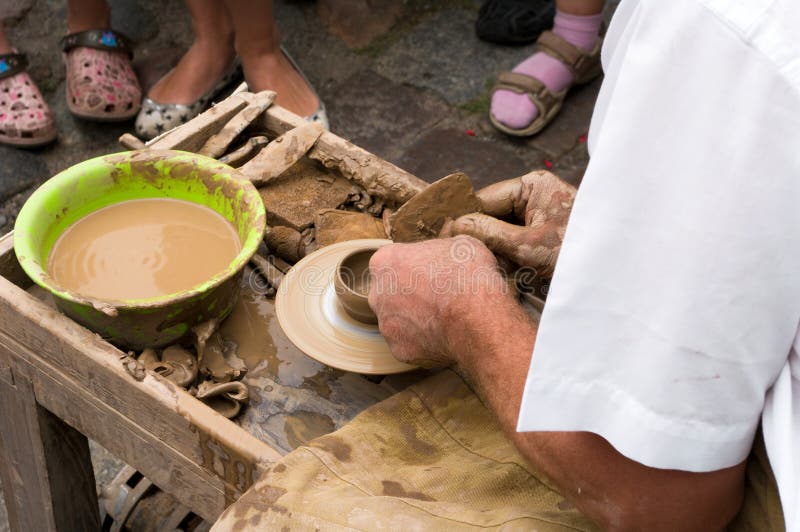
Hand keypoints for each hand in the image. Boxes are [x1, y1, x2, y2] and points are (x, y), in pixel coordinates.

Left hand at [368, 236, 517, 367]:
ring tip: (445, 318)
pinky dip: (425, 342)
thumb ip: (440, 249)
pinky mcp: (399, 350)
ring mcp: (386, 325)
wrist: (478, 316)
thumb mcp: (460, 244)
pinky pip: (411, 344)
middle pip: (390, 293)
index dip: (415, 266)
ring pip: (399, 321)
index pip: (393, 262)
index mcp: (384, 261)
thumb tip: (445, 255)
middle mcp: (377, 294)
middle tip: (439, 296)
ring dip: (416, 319)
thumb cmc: (468, 275)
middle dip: (410, 295)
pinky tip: (445, 336)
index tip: (433, 272)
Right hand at [441, 170, 574, 276]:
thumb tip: (453, 226)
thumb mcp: (527, 246)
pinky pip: (516, 250)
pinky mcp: (545, 243)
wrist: (618, 280)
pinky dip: (509, 265)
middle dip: (481, 241)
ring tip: (489, 272)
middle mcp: (536, 199)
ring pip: (501, 236)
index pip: (484, 199)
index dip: (464, 220)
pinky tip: (506, 278)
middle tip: (464, 262)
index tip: (444, 242)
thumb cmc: (578, 255)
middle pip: (491, 217)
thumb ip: (487, 232)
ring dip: (494, 257)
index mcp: (533, 187)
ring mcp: (541, 221)